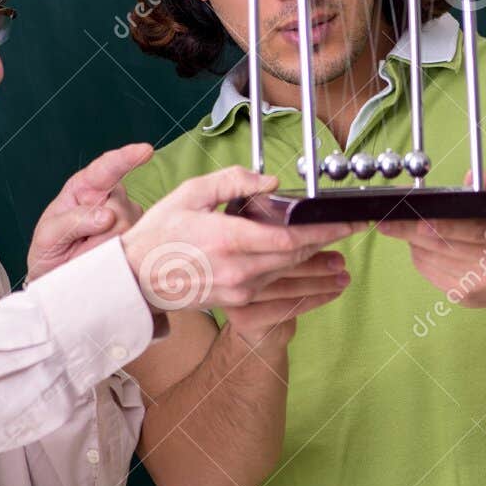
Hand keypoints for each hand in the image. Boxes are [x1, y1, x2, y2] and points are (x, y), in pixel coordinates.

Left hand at [26, 143, 151, 282]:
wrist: (60, 280)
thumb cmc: (51, 252)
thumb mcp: (48, 236)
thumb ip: (72, 222)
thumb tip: (107, 216)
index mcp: (86, 187)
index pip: (107, 168)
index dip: (126, 158)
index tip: (145, 152)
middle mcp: (112, 198)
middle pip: (120, 209)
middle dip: (98, 233)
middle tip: (78, 247)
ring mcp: (129, 219)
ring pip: (129, 231)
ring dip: (105, 248)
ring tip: (89, 254)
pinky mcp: (140, 240)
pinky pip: (138, 247)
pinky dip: (120, 257)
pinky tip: (108, 260)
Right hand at [120, 165, 363, 312]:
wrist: (134, 277)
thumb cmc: (160, 231)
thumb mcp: (191, 193)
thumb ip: (233, 182)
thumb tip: (270, 182)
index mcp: (229, 239)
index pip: (289, 237)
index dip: (323, 231)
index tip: (347, 222)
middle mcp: (238, 269)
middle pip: (296, 258)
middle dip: (328, 245)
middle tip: (352, 232)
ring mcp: (238, 290)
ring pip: (289, 278)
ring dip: (319, 271)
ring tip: (343, 265)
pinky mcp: (235, 303)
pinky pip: (276, 295)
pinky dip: (300, 288)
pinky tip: (316, 286)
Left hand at [377, 171, 485, 308]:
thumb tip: (472, 174)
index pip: (471, 230)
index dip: (444, 226)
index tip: (419, 221)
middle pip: (444, 246)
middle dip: (410, 233)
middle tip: (386, 222)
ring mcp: (478, 284)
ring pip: (432, 259)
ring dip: (413, 243)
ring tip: (403, 228)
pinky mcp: (463, 296)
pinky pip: (430, 272)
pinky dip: (419, 256)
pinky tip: (420, 246)